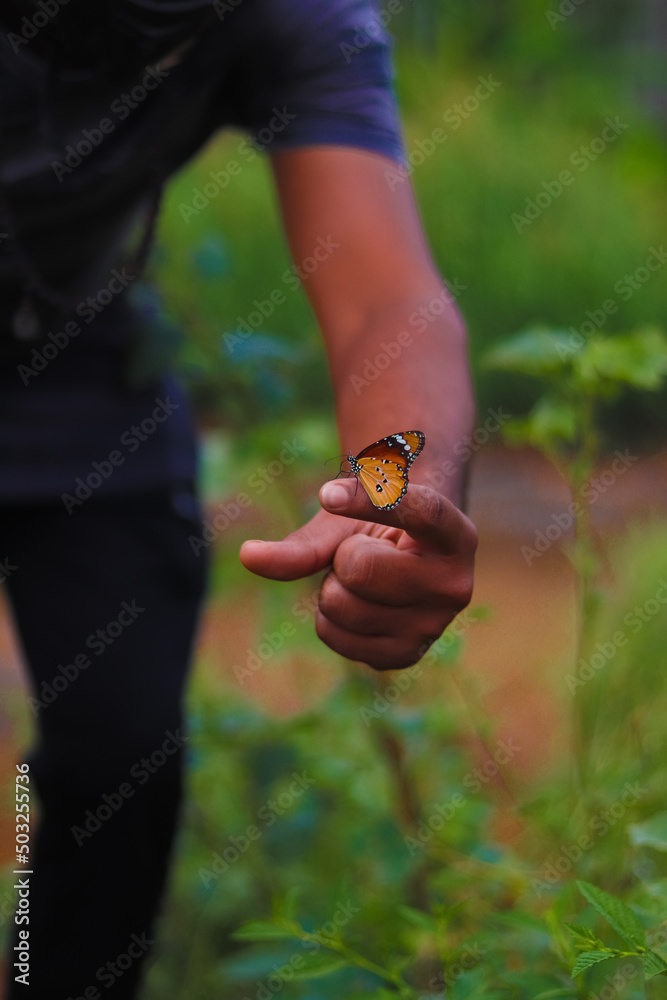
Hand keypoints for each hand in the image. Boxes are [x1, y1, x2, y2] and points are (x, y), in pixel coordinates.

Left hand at [239, 479, 477, 670]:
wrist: (404, 563)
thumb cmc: (377, 528)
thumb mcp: (347, 524)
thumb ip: (304, 542)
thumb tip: (249, 556)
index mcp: (456, 535)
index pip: (421, 511)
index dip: (371, 500)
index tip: (325, 492)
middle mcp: (455, 585)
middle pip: (360, 568)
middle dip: (343, 556)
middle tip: (364, 552)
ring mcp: (433, 627)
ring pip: (342, 605)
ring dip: (335, 588)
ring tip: (365, 581)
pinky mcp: (404, 656)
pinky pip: (333, 635)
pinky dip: (329, 619)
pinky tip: (359, 608)